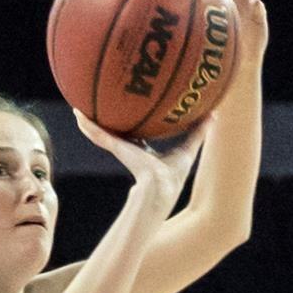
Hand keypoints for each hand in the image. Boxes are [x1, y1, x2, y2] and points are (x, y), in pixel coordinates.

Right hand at [72, 109, 210, 200]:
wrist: (161, 187)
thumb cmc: (173, 176)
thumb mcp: (187, 149)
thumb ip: (198, 133)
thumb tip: (214, 115)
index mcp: (143, 152)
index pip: (136, 135)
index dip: (133, 124)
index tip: (130, 112)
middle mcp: (130, 150)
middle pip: (116, 131)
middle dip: (107, 119)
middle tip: (98, 105)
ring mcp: (122, 149)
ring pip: (102, 133)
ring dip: (90, 122)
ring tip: (78, 109)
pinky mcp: (117, 149)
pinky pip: (99, 135)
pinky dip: (89, 126)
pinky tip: (78, 114)